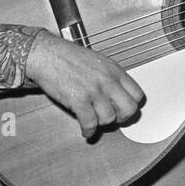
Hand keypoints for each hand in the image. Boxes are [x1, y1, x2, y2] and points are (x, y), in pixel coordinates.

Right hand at [24, 31, 144, 137]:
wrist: (47, 55)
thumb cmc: (68, 57)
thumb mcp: (98, 61)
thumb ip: (110, 77)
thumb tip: (118, 95)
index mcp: (114, 70)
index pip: (137, 94)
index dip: (132, 105)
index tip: (124, 109)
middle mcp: (107, 80)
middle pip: (129, 109)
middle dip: (122, 118)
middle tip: (114, 119)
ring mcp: (94, 91)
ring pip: (109, 118)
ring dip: (101, 123)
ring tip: (94, 121)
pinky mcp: (79, 100)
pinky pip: (90, 123)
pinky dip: (88, 130)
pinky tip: (86, 129)